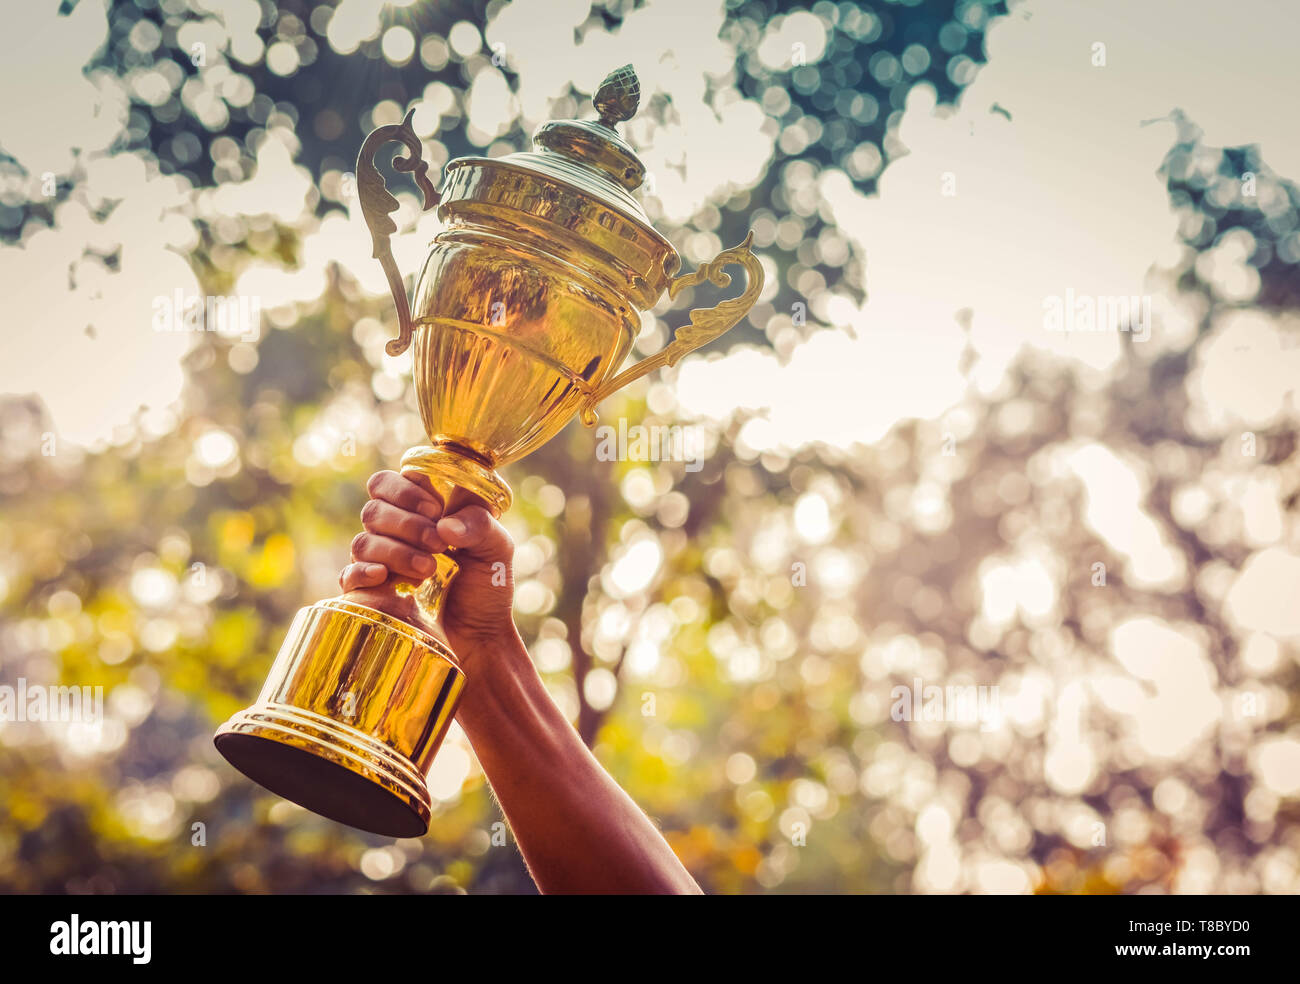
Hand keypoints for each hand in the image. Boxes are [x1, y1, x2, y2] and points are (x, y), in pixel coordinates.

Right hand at [338, 470, 518, 665]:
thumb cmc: (487, 588)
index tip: (435, 510)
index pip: (390, 483)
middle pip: (374, 509)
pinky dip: (363, 572)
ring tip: (429, 570)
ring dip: (396, 551)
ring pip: (364, 541)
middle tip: (438, 544)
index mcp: (421, 512)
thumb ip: (480, 524)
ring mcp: (381, 563)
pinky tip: (384, 577)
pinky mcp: (371, 594)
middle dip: (406, 524)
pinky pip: (349, 575)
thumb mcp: (496, 550)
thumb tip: (445, 524)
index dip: (406, 489)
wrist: (480, 638)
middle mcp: (396, 533)